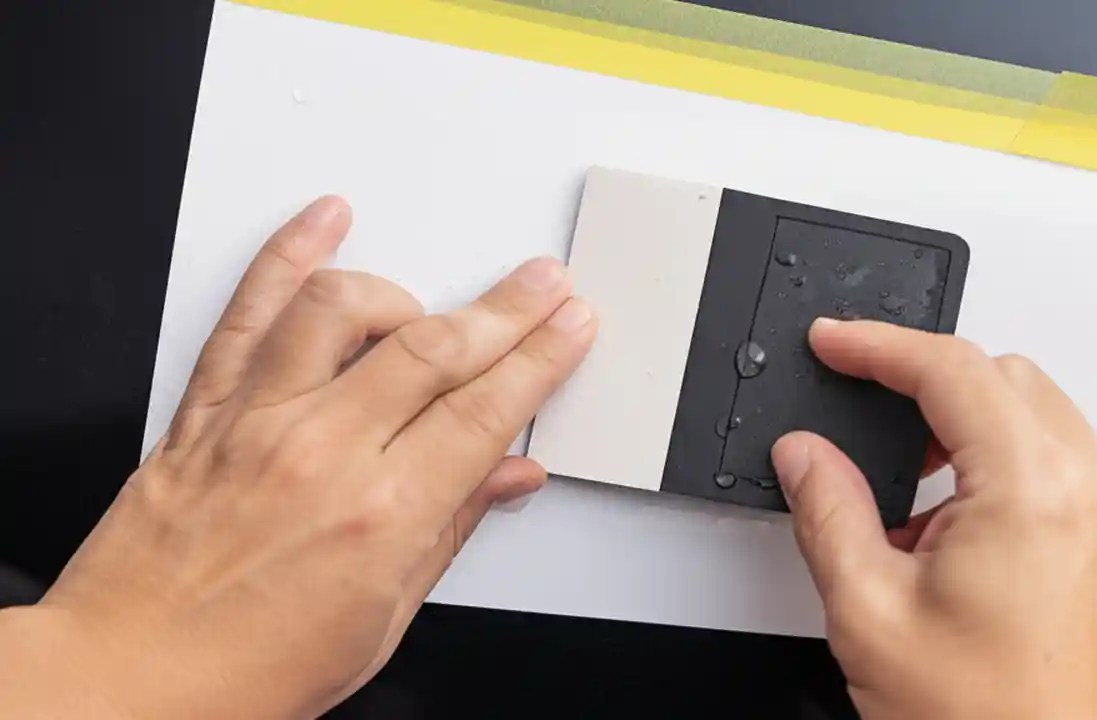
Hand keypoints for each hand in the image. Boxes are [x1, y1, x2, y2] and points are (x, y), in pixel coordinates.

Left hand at [0, 196, 596, 718]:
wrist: (126, 684)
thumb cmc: (246, 676)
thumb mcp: (382, 620)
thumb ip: (450, 529)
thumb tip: (507, 478)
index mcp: (379, 518)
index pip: (485, 411)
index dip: (541, 360)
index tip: (570, 328)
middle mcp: (319, 455)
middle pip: (434, 350)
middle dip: (506, 310)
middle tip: (542, 286)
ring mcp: (256, 423)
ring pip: (343, 311)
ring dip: (406, 291)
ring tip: (433, 304)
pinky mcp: (204, 412)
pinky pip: (247, 313)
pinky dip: (287, 255)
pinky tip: (322, 224)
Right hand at [773, 319, 1096, 719]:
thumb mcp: (873, 614)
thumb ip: (828, 512)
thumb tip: (804, 453)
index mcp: (1033, 492)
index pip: (951, 370)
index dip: (878, 344)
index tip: (833, 341)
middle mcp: (1092, 488)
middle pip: (998, 376)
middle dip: (920, 381)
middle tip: (855, 406)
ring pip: (1028, 410)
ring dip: (957, 423)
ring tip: (898, 490)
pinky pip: (1051, 457)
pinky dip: (993, 460)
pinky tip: (944, 520)